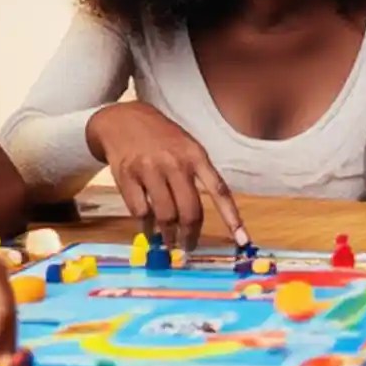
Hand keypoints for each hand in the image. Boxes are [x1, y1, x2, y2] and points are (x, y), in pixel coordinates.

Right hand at [88, 102, 246, 250]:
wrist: (123, 119)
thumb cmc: (162, 138)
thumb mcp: (187, 147)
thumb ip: (196, 177)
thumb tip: (198, 219)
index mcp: (196, 155)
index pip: (219, 190)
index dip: (232, 218)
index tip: (242, 240)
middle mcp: (175, 162)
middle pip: (190, 211)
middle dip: (191, 235)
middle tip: (188, 246)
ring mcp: (150, 169)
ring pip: (166, 216)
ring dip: (169, 236)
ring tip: (169, 242)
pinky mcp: (127, 177)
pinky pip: (141, 212)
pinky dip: (146, 228)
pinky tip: (149, 230)